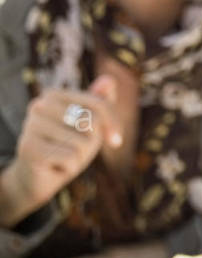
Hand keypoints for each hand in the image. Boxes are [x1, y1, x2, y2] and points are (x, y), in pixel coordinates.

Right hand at [0, 76, 121, 229]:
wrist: (39, 178)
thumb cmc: (67, 147)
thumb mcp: (89, 126)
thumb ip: (99, 102)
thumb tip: (109, 79)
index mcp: (54, 95)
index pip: (99, 105)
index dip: (113, 124)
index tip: (116, 141)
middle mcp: (39, 105)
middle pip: (91, 123)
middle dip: (91, 143)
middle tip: (72, 149)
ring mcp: (31, 126)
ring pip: (82, 143)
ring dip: (79, 157)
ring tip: (61, 157)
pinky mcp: (29, 148)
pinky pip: (70, 158)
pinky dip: (70, 167)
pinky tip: (55, 166)